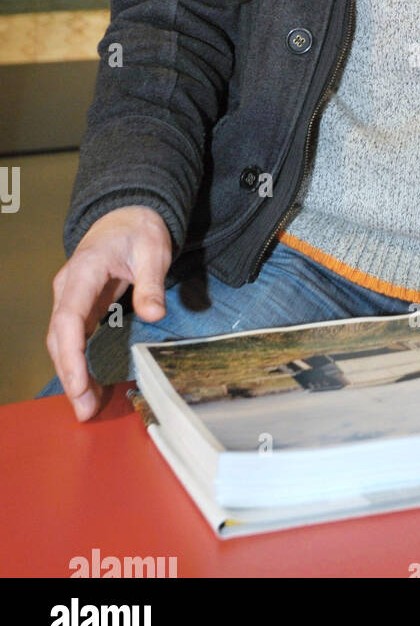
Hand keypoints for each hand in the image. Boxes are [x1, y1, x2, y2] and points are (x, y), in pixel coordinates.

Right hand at [46, 207, 171, 421]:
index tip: (79, 384)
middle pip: (59, 338)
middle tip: (86, 409)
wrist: (128, 215)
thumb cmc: (139, 231)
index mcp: (83, 271)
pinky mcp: (79, 307)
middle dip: (69, 375)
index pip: (68, 319)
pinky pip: (73, 340)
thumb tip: (153, 314)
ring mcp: (70, 298)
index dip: (70, 355)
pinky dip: (78, 364)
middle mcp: (68, 288)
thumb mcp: (154, 250)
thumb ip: (151, 282)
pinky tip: (89, 386)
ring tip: (88, 407)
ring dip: (72, 375)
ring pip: (62, 342)